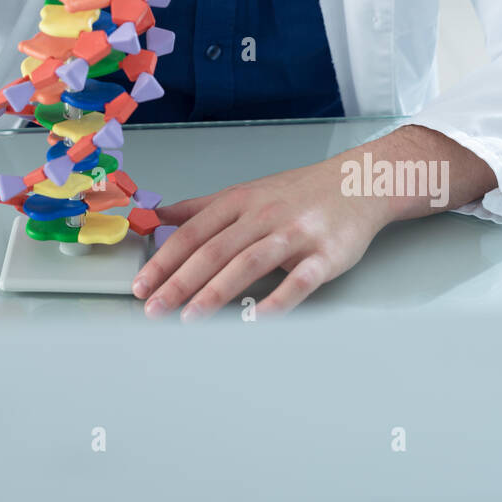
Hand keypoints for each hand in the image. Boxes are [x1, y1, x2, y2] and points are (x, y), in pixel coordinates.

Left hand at [131, 158, 393, 319]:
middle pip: (214, 250)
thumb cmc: (299, 192)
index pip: (192, 233)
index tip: (141, 285)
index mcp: (239, 202)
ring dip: (217, 291)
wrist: (360, 182)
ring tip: (190, 317)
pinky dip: (277, 300)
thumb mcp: (245, 191)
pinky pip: (299, 280)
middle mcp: (263, 216)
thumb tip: (157, 217)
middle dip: (179, 281)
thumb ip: (200, 208)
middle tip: (154, 308)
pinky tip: (256, 318)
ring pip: (249, 262)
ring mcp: (295, 234)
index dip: (163, 260)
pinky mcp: (326, 254)